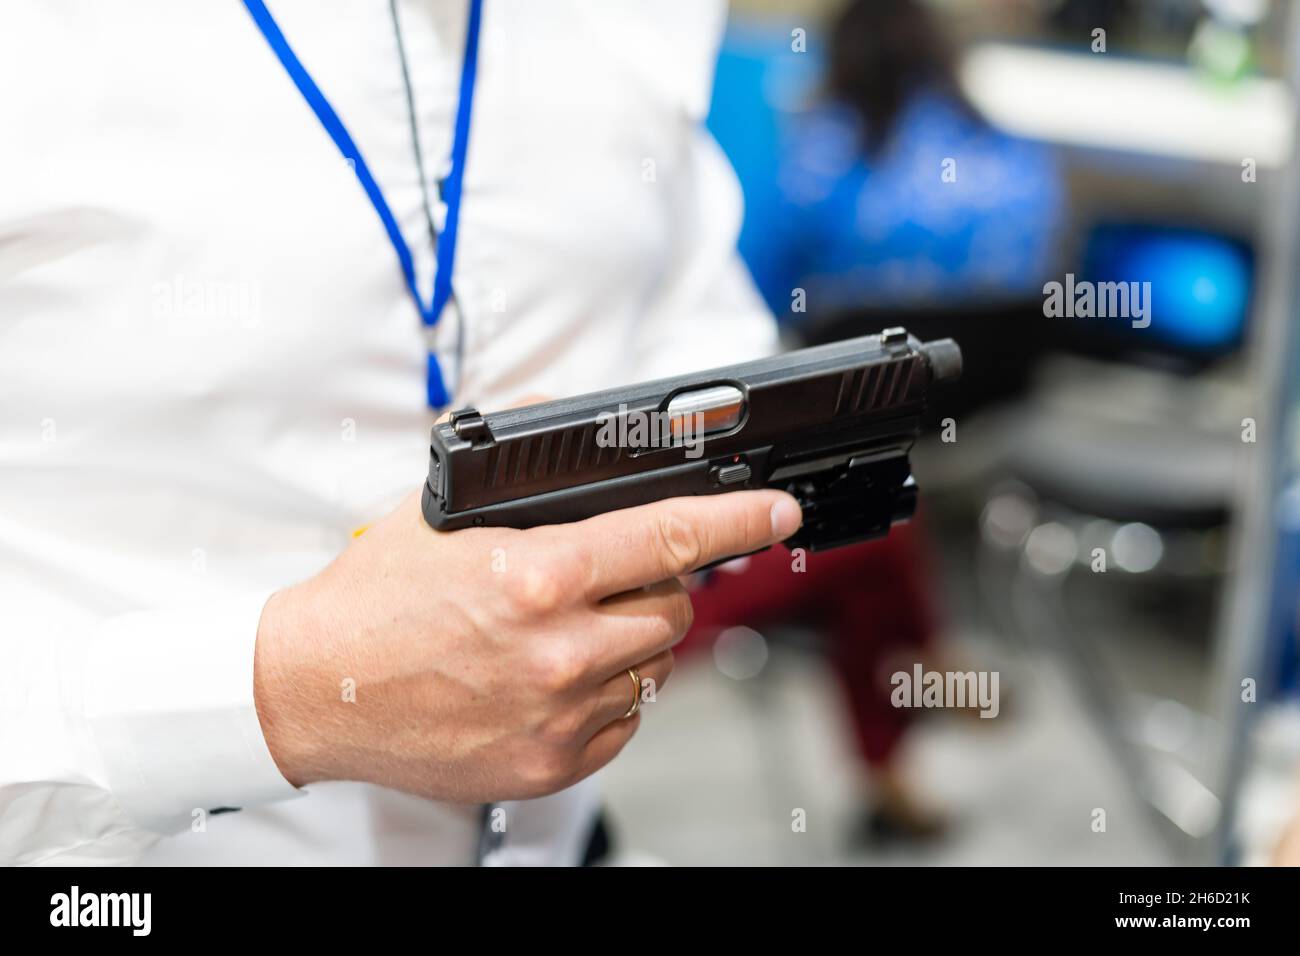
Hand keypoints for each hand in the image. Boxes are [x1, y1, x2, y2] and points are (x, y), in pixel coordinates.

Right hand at [253, 486, 801, 802]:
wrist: (312, 691)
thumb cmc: (374, 599)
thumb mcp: (444, 511)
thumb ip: (524, 469)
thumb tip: (579, 426)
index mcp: (538, 576)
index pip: (667, 537)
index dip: (735, 520)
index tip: (775, 513)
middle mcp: (558, 651)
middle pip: (672, 607)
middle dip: (654, 586)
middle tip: (605, 580)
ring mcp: (557, 714)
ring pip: (652, 665)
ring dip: (627, 642)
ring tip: (564, 630)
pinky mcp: (550, 763)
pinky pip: (624, 719)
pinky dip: (605, 694)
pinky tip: (553, 677)